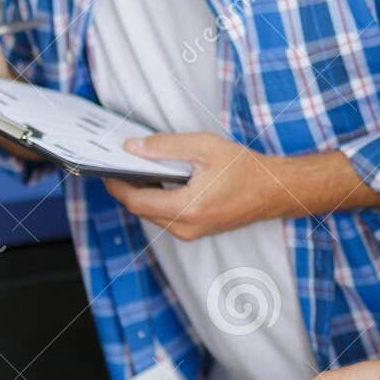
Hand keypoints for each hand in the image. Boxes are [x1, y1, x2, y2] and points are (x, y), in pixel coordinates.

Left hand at [104, 132, 279, 239]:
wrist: (273, 190)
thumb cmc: (245, 169)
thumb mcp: (204, 147)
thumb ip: (165, 147)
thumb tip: (133, 147)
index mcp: (187, 208)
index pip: (136, 201)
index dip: (116, 185)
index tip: (106, 169)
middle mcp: (186, 227)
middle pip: (141, 209)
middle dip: (127, 187)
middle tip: (120, 163)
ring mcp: (190, 232)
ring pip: (152, 214)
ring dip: (142, 193)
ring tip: (139, 168)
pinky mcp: (195, 231)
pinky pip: (165, 217)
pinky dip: (156, 199)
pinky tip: (159, 179)